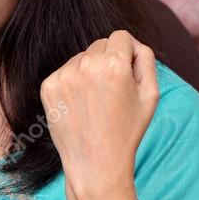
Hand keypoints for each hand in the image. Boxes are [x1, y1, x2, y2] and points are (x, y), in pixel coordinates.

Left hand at [39, 30, 158, 199]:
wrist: (95, 163)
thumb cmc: (126, 131)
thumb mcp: (150, 95)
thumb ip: (146, 60)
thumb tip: (133, 43)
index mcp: (114, 64)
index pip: (121, 36)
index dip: (127, 54)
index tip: (126, 73)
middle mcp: (87, 65)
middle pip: (100, 44)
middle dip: (108, 61)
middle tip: (111, 93)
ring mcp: (64, 75)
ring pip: (81, 58)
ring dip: (89, 72)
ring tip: (95, 103)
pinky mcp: (48, 87)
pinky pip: (65, 72)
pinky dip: (72, 84)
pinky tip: (80, 107)